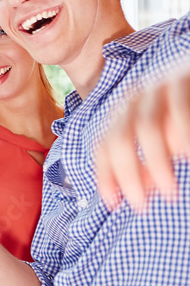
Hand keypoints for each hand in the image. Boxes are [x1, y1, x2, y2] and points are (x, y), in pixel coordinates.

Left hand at [95, 68, 189, 209]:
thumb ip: (149, 162)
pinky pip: (179, 111)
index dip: (104, 176)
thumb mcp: (162, 137)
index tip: (112, 204)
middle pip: (119, 138)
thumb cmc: (182, 112)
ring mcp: (159, 87)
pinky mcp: (183, 79)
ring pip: (147, 127)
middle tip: (141, 206)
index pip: (102, 145)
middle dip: (126, 175)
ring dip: (155, 164)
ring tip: (170, 193)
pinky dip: (182, 136)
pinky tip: (186, 157)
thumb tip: (142, 191)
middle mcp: (135, 99)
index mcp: (123, 112)